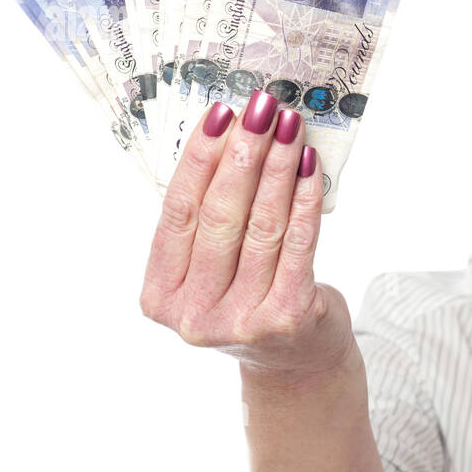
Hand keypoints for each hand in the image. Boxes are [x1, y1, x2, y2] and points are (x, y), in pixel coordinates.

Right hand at [139, 91, 350, 374]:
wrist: (295, 362)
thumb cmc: (250, 297)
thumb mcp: (211, 268)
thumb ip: (208, 219)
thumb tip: (229, 134)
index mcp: (161, 296)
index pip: (177, 213)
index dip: (199, 159)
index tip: (219, 114)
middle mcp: (193, 315)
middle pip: (220, 217)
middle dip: (244, 154)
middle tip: (262, 109)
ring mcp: (239, 322)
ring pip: (262, 226)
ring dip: (278, 168)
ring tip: (291, 127)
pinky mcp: (285, 319)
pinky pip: (298, 246)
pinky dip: (304, 200)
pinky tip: (310, 167)